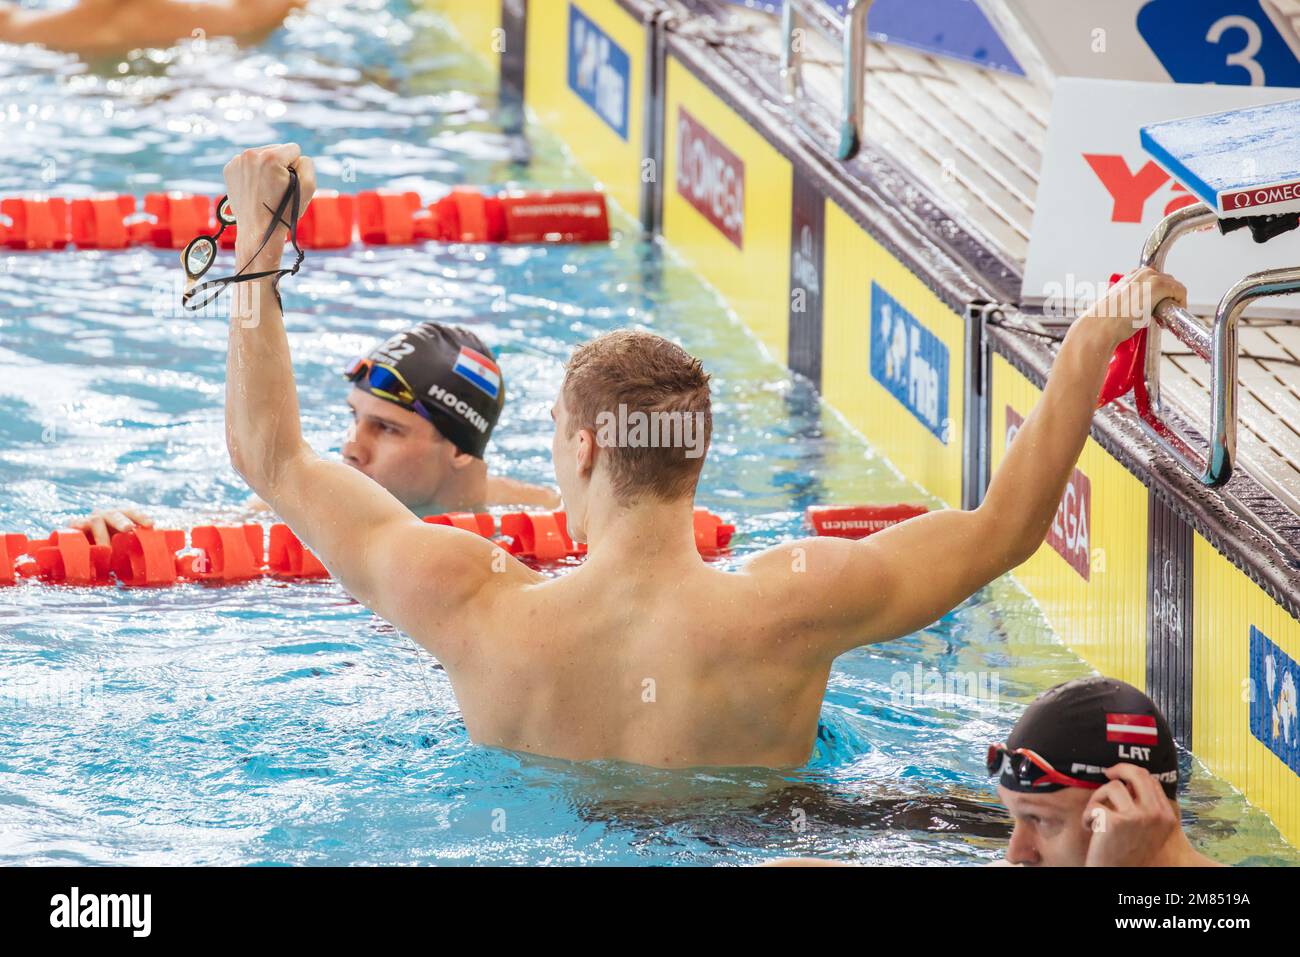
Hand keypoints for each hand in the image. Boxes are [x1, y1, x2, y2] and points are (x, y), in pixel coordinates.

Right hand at [68, 507, 153, 546]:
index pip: (131, 513)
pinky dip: (81, 534)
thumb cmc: (107, 551)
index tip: (151, 524)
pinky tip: (84, 541)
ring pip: (96, 520)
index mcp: (120, 518)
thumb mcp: (122, 549)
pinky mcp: (74, 527)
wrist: (76, 552)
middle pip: (114, 514)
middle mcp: (104, 516)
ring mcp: (88, 520)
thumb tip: (159, 550)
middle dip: (122, 521)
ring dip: (103, 535)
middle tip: (127, 528)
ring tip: (107, 549)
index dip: (141, 517)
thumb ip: (137, 548)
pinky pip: (76, 527)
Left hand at [222, 143, 315, 272]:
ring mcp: (237, 162)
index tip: (288, 185)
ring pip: (261, 156)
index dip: (296, 168)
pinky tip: (255, 188)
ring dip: (266, 168)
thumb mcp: (308, 187)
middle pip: (276, 150)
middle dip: (279, 165)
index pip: (293, 150)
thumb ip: (307, 163)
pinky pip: (248, 164)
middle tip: (276, 188)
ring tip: (266, 189)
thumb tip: (296, 156)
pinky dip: (253, 173)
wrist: (258, 231)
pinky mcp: (229, 169)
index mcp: (270, 157)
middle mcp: (250, 154)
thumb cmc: (284, 212)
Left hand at [1082, 763, 1178, 865]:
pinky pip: (1094, 805)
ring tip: (1096, 818)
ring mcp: (1136, 817)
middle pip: (1137, 774)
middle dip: (1119, 769)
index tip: (1120, 776)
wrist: (1118, 875)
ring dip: (1098, 799)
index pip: (1151, 780)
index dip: (1132, 773)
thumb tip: (1130, 781)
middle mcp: (1155, 815)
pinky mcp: (1114, 822)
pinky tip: (1091, 829)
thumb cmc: (1129, 854)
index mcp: (1167, 817)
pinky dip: (1087, 816)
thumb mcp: (1149, 831)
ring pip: (1112, 787)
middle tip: (1107, 774)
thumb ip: (1146, 808)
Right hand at [1085, 266, 1186, 348]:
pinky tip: (1167, 317)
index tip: (1158, 309)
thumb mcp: (1118, 302)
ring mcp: (1152, 278)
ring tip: (1163, 318)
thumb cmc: (1106, 319)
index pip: (1159, 279)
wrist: (1101, 326)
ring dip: (1174, 302)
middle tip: (1161, 315)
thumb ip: (1131, 298)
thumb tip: (1140, 306)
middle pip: (1170, 282)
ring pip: (1176, 286)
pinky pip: (1180, 292)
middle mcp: (1143, 273)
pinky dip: (1180, 304)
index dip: (1162, 295)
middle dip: (1169, 298)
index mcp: (1133, 275)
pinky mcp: (1158, 287)